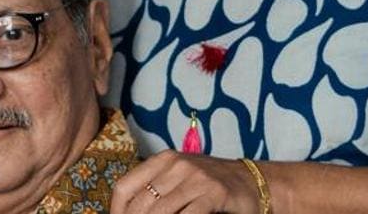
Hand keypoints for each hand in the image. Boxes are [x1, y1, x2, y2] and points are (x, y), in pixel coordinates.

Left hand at [111, 151, 258, 213]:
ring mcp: (196, 177)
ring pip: (161, 212)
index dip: (115, 212)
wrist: (251, 183)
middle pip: (141, 204)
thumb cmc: (209, 186)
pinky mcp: (214, 193)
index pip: (125, 186)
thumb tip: (127, 212)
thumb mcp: (179, 181)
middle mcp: (177, 164)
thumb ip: (156, 192)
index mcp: (164, 159)